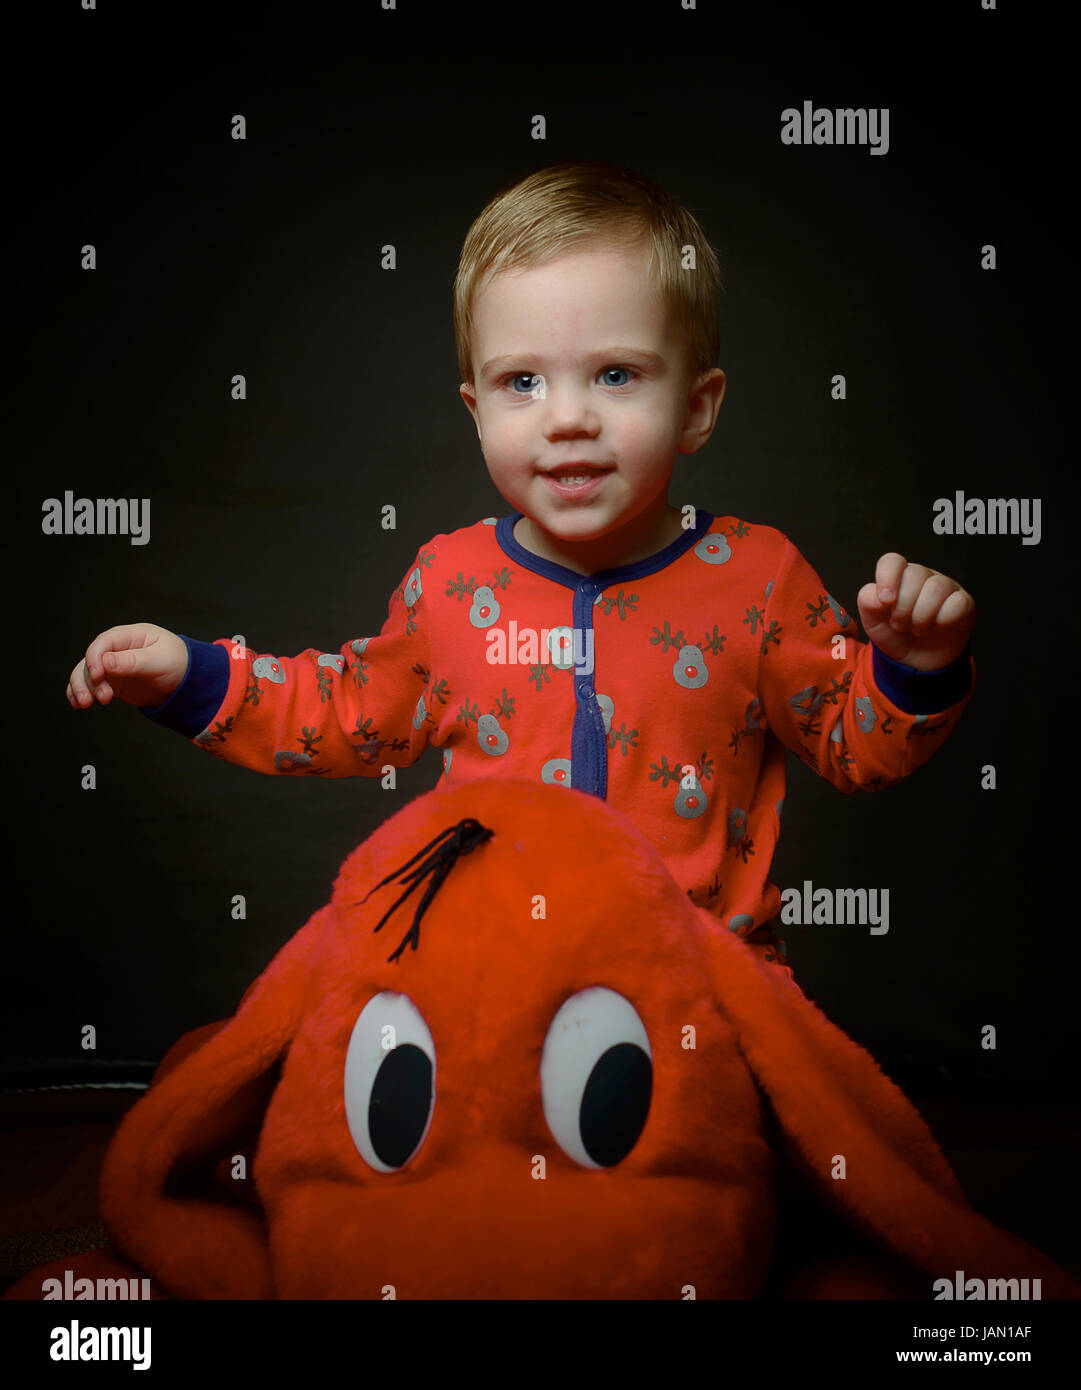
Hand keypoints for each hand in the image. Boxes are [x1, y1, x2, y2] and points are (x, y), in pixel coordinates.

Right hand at [66, 623, 189, 708]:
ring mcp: (113, 665)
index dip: (95, 658)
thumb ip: (133, 661)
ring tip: (87, 704)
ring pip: (86, 673)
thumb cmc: (178, 664)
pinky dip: (80, 692)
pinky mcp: (113, 681)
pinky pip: (91, 685)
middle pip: (91, 659)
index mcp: (130, 635)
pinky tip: (78, 704)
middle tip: (99, 698)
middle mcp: (117, 648)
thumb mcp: (160, 661)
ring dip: (82, 687)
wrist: (188, 682)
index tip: (98, 676)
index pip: (103, 643)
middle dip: (88, 679)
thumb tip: (105, 662)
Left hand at [856, 554, 975, 671]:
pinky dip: (943, 620)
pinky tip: (938, 627)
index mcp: (899, 577)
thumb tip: (878, 595)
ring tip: (917, 629)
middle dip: (903, 608)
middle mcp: (923, 577)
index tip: (886, 602)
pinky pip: (957, 603)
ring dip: (921, 617)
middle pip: (914, 575)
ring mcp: (946, 588)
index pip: (892, 561)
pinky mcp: (964, 603)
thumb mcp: (873, 621)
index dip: (887, 578)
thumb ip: (868, 602)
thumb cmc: (896, 635)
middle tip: (900, 624)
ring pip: (936, 588)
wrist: (915, 661)